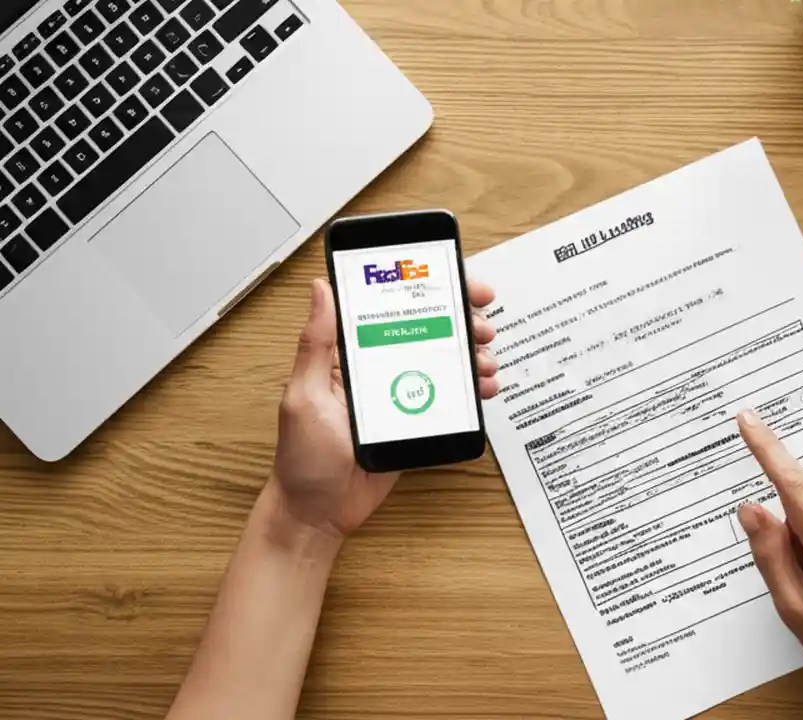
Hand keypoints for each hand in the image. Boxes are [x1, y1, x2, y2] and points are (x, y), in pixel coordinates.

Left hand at [269, 278, 499, 541]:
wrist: (318, 513)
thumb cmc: (302, 458)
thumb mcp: (304, 394)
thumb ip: (316, 343)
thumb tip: (321, 288)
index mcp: (349, 354)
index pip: (392, 308)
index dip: (428, 290)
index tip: (458, 281)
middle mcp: (377, 368)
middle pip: (428, 330)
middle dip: (463, 321)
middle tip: (482, 326)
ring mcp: (399, 395)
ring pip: (445, 362)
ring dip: (472, 355)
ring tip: (485, 360)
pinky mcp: (415, 421)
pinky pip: (449, 398)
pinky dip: (471, 390)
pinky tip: (483, 388)